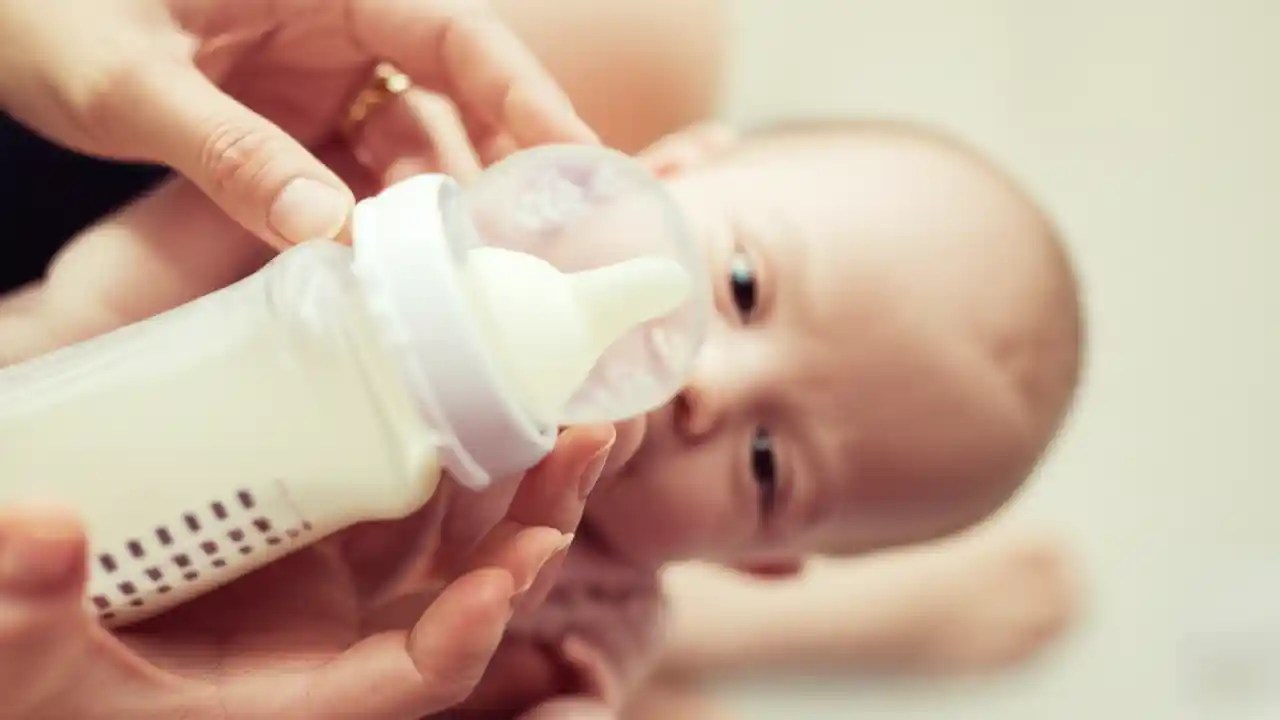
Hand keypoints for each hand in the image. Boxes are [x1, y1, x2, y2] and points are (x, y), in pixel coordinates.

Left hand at [0, 0, 594, 249]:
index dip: (530, 97)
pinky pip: (357, 178)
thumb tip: (327, 233)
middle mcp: (337, 28)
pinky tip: (382, 280)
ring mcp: (316, 80)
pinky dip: (373, 229)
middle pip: (453, 104)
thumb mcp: (128, 78)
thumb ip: (227, 150)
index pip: (458, 34)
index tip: (580, 166)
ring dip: (426, 222)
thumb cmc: (43, 7)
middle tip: (526, 261)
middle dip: (489, 181)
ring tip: (449, 292)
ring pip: (409, 153)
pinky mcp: (292, 125)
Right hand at [0, 423, 613, 718]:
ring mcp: (336, 590)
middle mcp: (341, 645)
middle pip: (471, 591)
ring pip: (453, 537)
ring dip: (513, 477)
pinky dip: (442, 451)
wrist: (47, 656)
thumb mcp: (32, 678)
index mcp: (302, 702)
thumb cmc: (48, 695)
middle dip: (536, 522)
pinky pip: (403, 497)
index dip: (471, 631)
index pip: (419, 679)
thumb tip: (36, 531)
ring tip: (565, 402)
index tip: (513, 570)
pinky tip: (468, 388)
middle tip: (586, 439)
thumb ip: (29, 621)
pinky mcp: (316, 542)